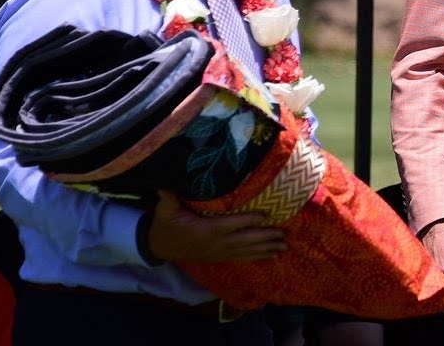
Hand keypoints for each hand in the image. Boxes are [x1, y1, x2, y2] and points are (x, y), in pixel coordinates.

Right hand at [145, 189, 286, 262]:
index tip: (266, 215)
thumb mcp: (165, 211)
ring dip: (266, 248)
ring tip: (284, 247)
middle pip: (245, 240)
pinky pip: (242, 257)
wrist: (160, 247)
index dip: (249, 220)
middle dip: (265, 238)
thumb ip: (168, 199)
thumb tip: (164, 186)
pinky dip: (258, 256)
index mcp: (206, 230)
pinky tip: (271, 255)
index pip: (232, 224)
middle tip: (284, 235)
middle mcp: (217, 243)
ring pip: (247, 251)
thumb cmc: (166, 225)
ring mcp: (219, 252)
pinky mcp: (220, 257)